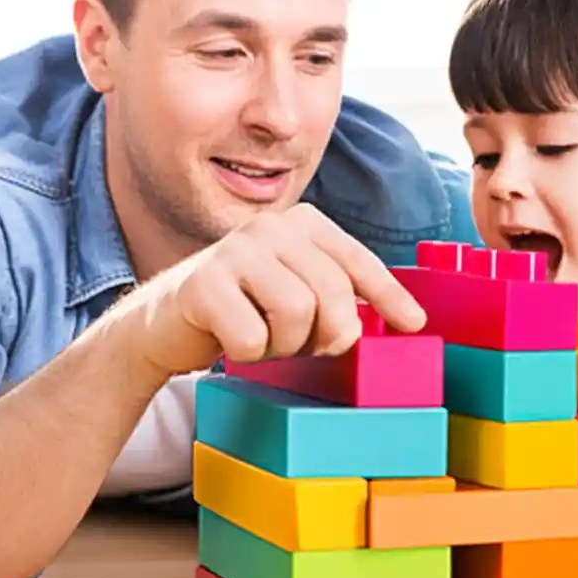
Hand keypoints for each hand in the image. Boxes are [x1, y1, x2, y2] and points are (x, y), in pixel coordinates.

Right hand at [125, 204, 426, 378]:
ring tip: (264, 337)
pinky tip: (230, 339)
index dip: (389, 295)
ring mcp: (234, 251)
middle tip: (305, 346)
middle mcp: (270, 227)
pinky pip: (253, 338)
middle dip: (328, 334)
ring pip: (296, 315)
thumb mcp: (295, 289)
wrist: (164, 323)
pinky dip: (247, 353)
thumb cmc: (243, 310)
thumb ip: (338, 293)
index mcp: (300, 223)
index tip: (414, 324)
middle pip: (332, 293)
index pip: (355, 260)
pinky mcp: (202, 284)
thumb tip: (404, 319)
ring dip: (284, 344)